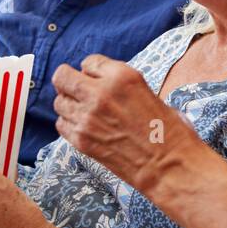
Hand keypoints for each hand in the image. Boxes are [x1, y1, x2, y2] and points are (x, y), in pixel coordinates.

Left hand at [51, 55, 199, 192]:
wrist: (168, 166)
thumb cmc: (168, 131)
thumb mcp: (148, 93)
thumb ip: (120, 83)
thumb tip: (102, 83)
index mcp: (122, 77)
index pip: (89, 61)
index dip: (92, 71)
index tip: (97, 79)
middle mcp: (100, 94)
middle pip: (62, 76)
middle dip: (69, 82)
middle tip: (79, 91)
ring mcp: (87, 118)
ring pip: (59, 101)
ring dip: (70, 104)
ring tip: (86, 113)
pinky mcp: (81, 140)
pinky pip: (61, 124)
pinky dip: (70, 124)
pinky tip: (86, 128)